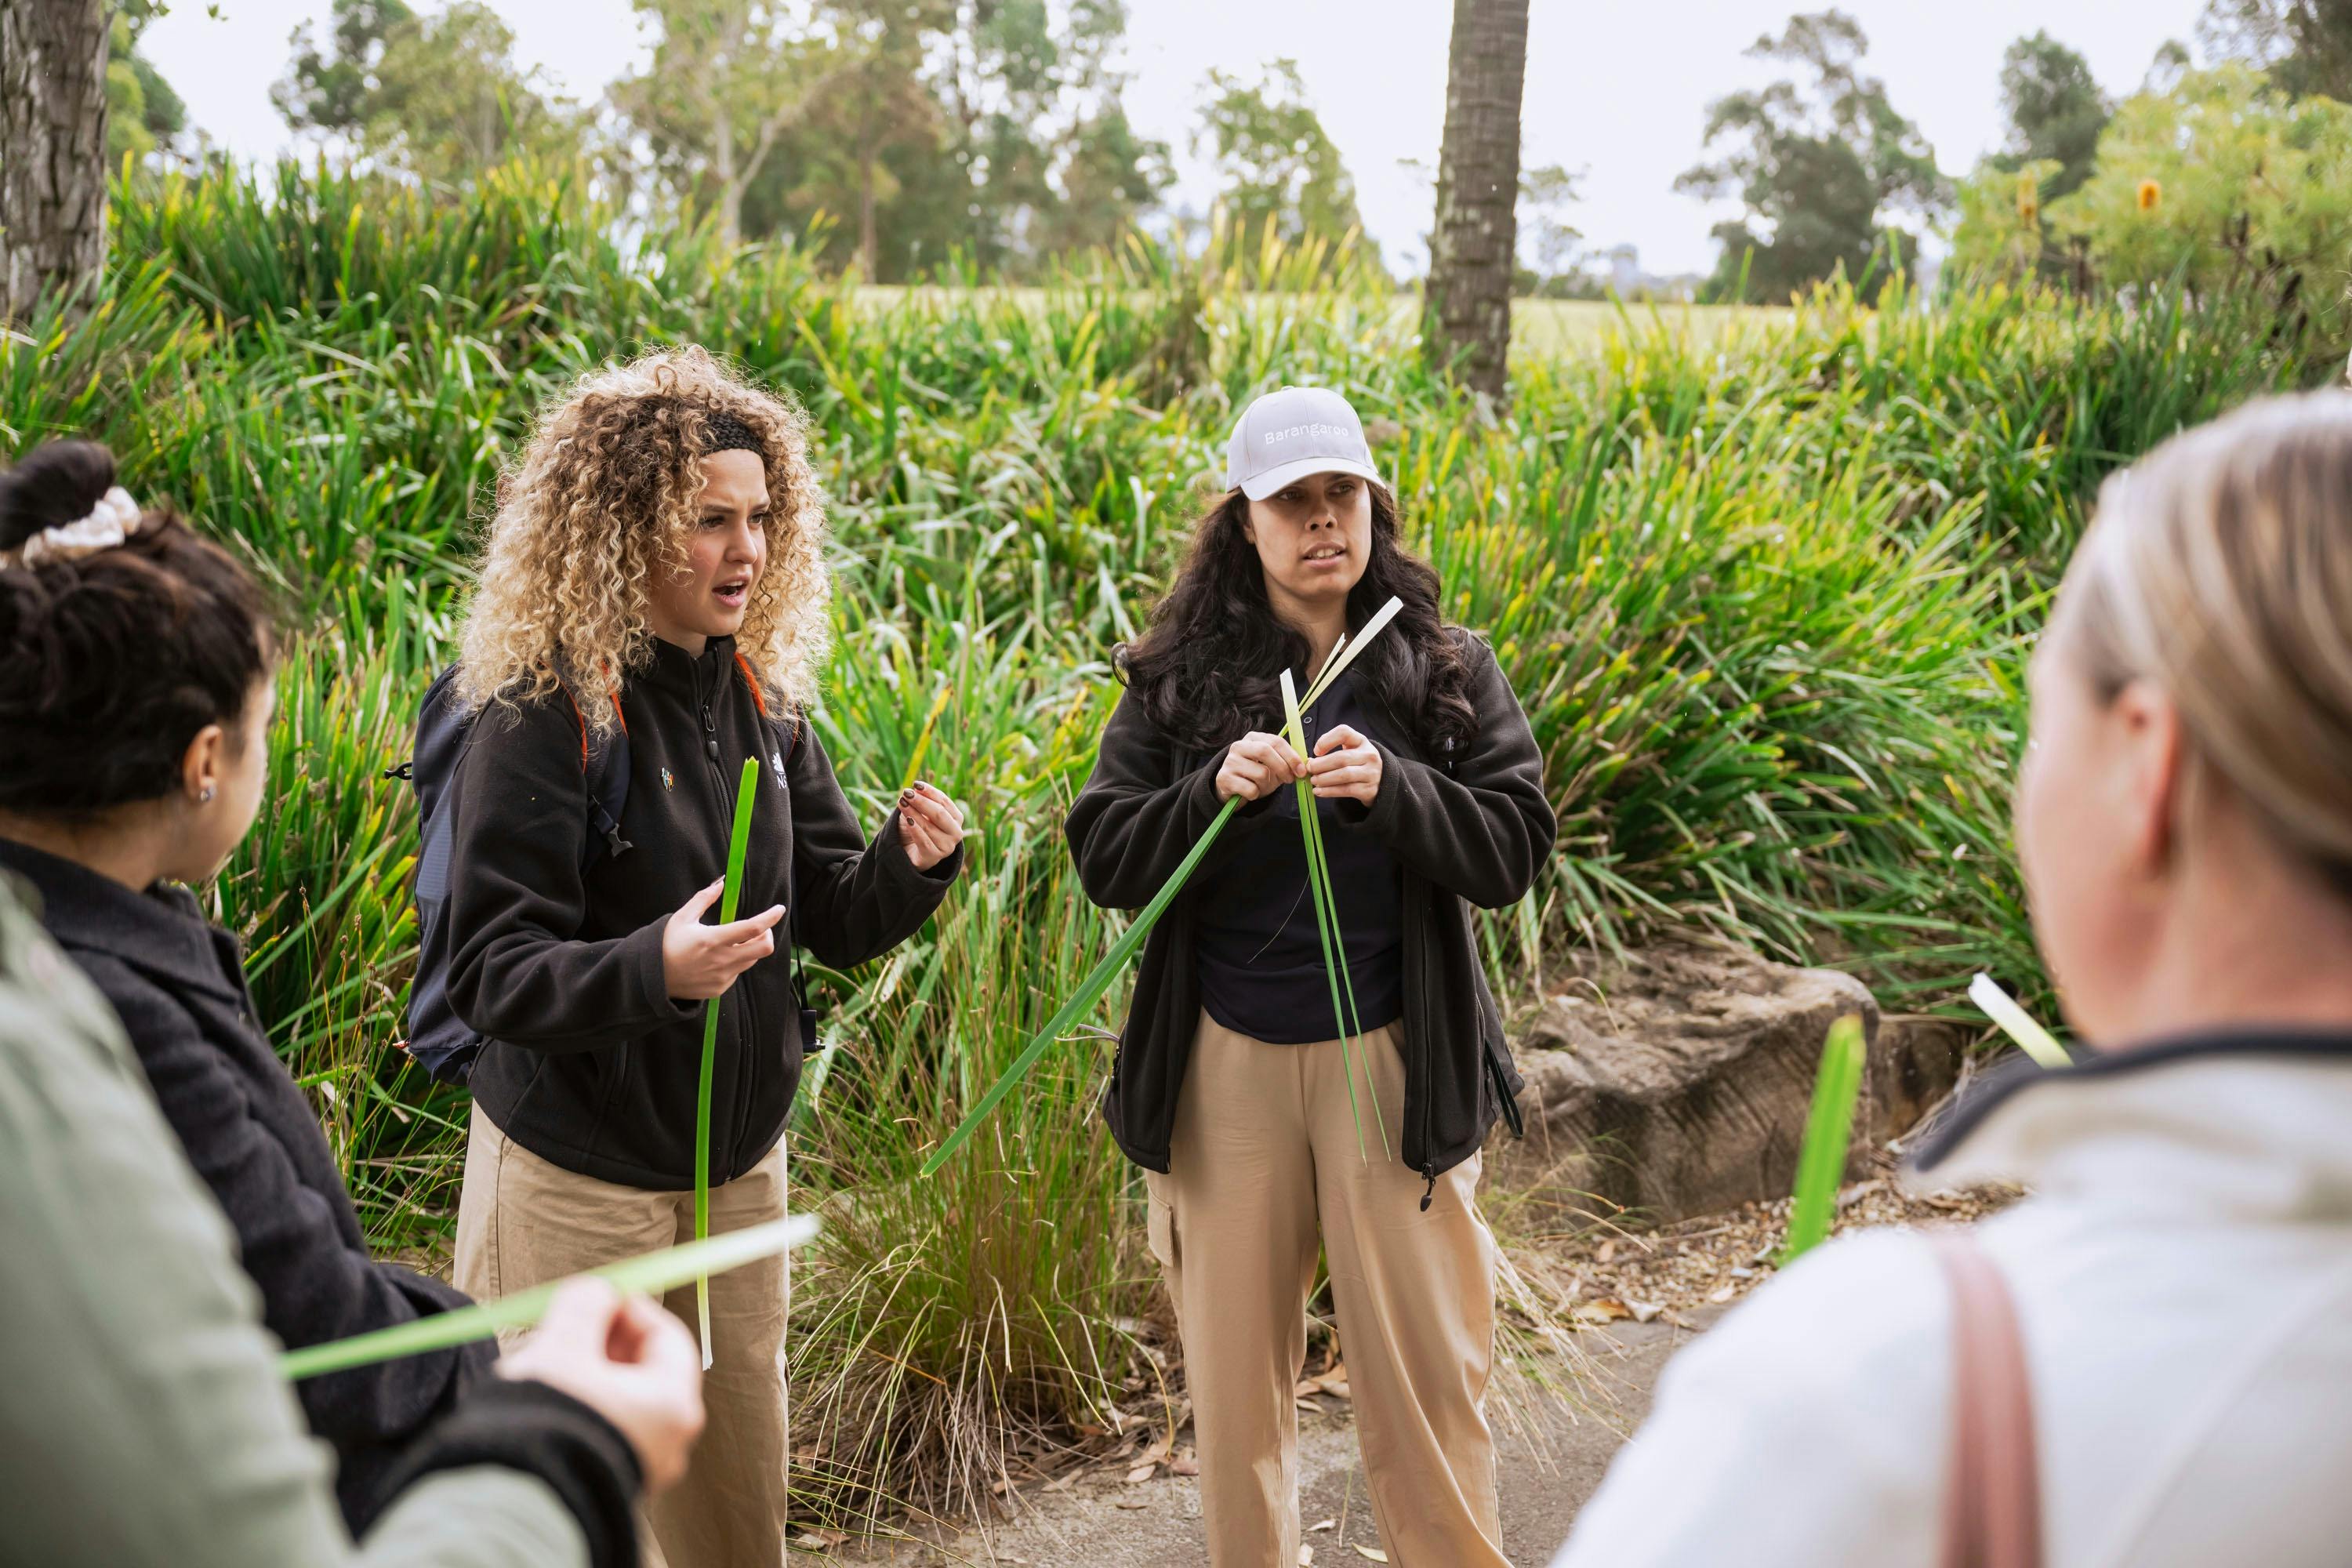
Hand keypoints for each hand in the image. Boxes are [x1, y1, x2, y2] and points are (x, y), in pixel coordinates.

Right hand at [499, 1278, 705, 1494]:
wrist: (512, 1503)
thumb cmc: (549, 1417)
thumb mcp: (564, 1343)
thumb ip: (585, 1305)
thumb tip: (597, 1291)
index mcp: (674, 1404)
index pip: (668, 1336)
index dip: (632, 1307)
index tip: (599, 1293)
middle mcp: (668, 1442)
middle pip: (646, 1370)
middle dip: (607, 1340)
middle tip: (571, 1321)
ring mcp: (639, 1467)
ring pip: (620, 1400)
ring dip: (589, 1372)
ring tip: (549, 1358)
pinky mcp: (606, 1482)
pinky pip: (603, 1430)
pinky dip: (582, 1406)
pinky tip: (546, 1397)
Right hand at [662, 880, 783, 1001]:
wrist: (653, 978)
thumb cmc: (667, 944)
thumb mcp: (682, 917)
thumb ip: (704, 899)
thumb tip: (721, 883)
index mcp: (712, 939)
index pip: (753, 928)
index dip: (771, 917)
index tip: (779, 909)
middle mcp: (721, 960)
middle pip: (764, 948)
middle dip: (768, 934)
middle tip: (760, 928)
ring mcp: (722, 977)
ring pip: (752, 959)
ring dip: (750, 948)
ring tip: (733, 942)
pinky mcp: (720, 988)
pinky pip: (737, 972)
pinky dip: (736, 962)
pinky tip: (718, 959)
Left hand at [897, 781, 964, 871]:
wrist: (910, 851)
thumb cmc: (918, 827)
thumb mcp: (921, 812)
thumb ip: (922, 801)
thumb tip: (915, 789)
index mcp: (956, 818)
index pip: (944, 801)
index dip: (930, 792)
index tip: (916, 784)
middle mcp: (956, 833)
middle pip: (939, 813)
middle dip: (922, 801)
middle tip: (907, 793)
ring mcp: (946, 847)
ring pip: (929, 826)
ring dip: (913, 812)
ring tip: (901, 802)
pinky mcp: (934, 857)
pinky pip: (923, 841)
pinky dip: (915, 829)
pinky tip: (908, 820)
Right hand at [1215, 731, 1307, 803]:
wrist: (1233, 788)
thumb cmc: (1256, 774)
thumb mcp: (1273, 764)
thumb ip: (1287, 761)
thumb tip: (1306, 763)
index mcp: (1253, 738)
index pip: (1275, 741)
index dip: (1291, 756)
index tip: (1301, 770)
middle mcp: (1239, 746)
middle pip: (1265, 751)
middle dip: (1282, 767)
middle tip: (1290, 780)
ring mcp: (1230, 761)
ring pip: (1260, 773)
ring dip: (1267, 784)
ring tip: (1261, 785)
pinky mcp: (1224, 778)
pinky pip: (1250, 789)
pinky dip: (1256, 794)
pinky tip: (1250, 792)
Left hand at [1308, 725, 1382, 805]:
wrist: (1381, 781)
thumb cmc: (1358, 763)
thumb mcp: (1351, 750)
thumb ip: (1332, 751)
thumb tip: (1310, 761)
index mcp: (1361, 741)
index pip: (1343, 733)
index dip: (1326, 740)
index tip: (1316, 751)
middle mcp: (1369, 755)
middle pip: (1341, 758)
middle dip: (1321, 764)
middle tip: (1310, 769)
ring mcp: (1371, 773)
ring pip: (1343, 775)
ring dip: (1324, 779)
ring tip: (1313, 781)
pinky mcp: (1369, 789)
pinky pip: (1346, 790)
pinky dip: (1329, 791)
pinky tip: (1319, 791)